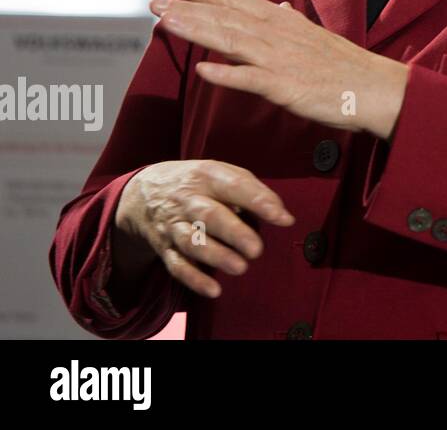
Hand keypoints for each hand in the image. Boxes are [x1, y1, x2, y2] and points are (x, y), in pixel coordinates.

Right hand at [115, 159, 294, 298]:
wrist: (144, 192)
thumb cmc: (199, 183)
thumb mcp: (223, 174)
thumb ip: (254, 191)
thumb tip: (283, 215)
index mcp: (207, 176)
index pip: (235, 186)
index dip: (259, 201)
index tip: (283, 218)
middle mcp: (188, 200)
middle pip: (209, 216)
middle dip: (234, 233)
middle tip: (256, 249)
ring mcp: (174, 225)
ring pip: (192, 243)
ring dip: (216, 257)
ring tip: (241, 268)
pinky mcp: (164, 247)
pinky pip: (177, 265)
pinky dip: (194, 279)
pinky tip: (214, 290)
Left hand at [150, 0, 409, 138]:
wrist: (377, 89)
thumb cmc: (347, 67)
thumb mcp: (317, 35)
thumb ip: (292, 21)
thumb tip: (278, 5)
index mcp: (286, 22)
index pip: (240, 2)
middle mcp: (280, 36)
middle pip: (227, 18)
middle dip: (189, 8)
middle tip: (155, 0)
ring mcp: (282, 60)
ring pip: (232, 41)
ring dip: (197, 30)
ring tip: (166, 22)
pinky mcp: (288, 87)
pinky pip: (252, 80)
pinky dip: (227, 74)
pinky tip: (202, 70)